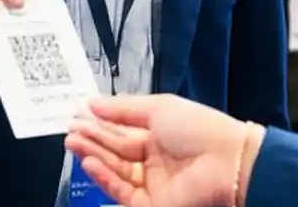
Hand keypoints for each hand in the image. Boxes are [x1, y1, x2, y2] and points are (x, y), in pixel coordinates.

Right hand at [65, 95, 264, 206]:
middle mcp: (154, 159)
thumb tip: (94, 103)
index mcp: (160, 134)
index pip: (123, 129)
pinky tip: (91, 161)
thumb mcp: (159, 108)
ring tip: (74, 141)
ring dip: (94, 156)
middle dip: (92, 138)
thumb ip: (123, 108)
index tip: (79, 114)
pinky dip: (105, 177)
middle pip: (116, 150)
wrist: (227, 164)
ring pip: (115, 170)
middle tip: (70, 129)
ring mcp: (152, 183)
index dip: (101, 122)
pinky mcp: (150, 204)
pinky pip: (122, 191)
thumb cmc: (198, 129)